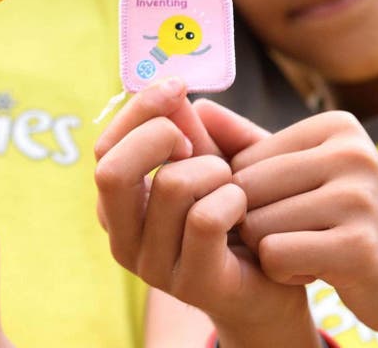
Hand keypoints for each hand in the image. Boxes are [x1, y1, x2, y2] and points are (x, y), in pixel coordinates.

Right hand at [95, 81, 316, 346]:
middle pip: (111, 170)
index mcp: (118, 207)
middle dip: (158, 136)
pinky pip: (205, 218)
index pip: (104, 148)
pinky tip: (243, 210)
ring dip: (213, 171)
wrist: (272, 289)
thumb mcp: (212, 165)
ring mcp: (155, 267)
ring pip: (171, 187)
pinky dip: (233, 200)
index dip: (138, 109)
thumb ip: (192, 131)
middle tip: (194, 143)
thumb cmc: (237, 217)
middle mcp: (124, 239)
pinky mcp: (194, 284)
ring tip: (231, 186)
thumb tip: (175, 93)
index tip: (176, 87)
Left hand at [231, 110, 377, 343]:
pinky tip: (318, 271)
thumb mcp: (305, 173)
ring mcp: (359, 198)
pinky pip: (275, 255)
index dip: (248, 198)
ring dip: (270, 250)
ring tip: (311, 250)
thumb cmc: (350, 220)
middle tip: (296, 236)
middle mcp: (350, 154)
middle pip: (244, 190)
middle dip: (253, 224)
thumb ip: (249, 143)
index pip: (242, 160)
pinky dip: (285, 273)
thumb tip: (197, 107)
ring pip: (255, 225)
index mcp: (336, 126)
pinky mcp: (359, 246)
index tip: (292, 210)